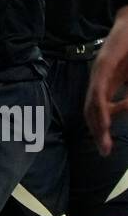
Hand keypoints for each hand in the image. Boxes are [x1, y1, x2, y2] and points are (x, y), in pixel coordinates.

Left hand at [85, 11, 127, 155]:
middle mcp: (99, 79)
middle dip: (97, 132)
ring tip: (103, 140)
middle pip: (91, 110)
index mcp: (107, 83)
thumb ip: (127, 99)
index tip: (107, 146)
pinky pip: (99, 89)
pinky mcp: (104, 64)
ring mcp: (99, 71)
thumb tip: (126, 109)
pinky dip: (101, 106)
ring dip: (97, 123)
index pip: (98, 110)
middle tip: (104, 151)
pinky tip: (104, 120)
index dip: (101, 129)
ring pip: (93, 102)